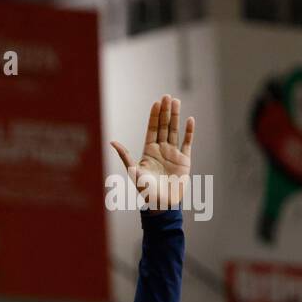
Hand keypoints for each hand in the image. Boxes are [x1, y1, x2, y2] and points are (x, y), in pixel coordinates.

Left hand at [111, 95, 194, 211]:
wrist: (161, 204)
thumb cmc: (145, 191)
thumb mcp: (133, 172)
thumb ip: (125, 156)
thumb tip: (112, 142)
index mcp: (149, 152)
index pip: (152, 129)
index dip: (154, 116)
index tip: (156, 102)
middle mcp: (161, 150)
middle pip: (164, 126)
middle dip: (165, 111)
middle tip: (167, 96)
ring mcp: (173, 154)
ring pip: (175, 131)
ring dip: (176, 117)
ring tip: (177, 102)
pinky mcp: (185, 160)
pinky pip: (188, 143)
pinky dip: (189, 132)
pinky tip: (190, 120)